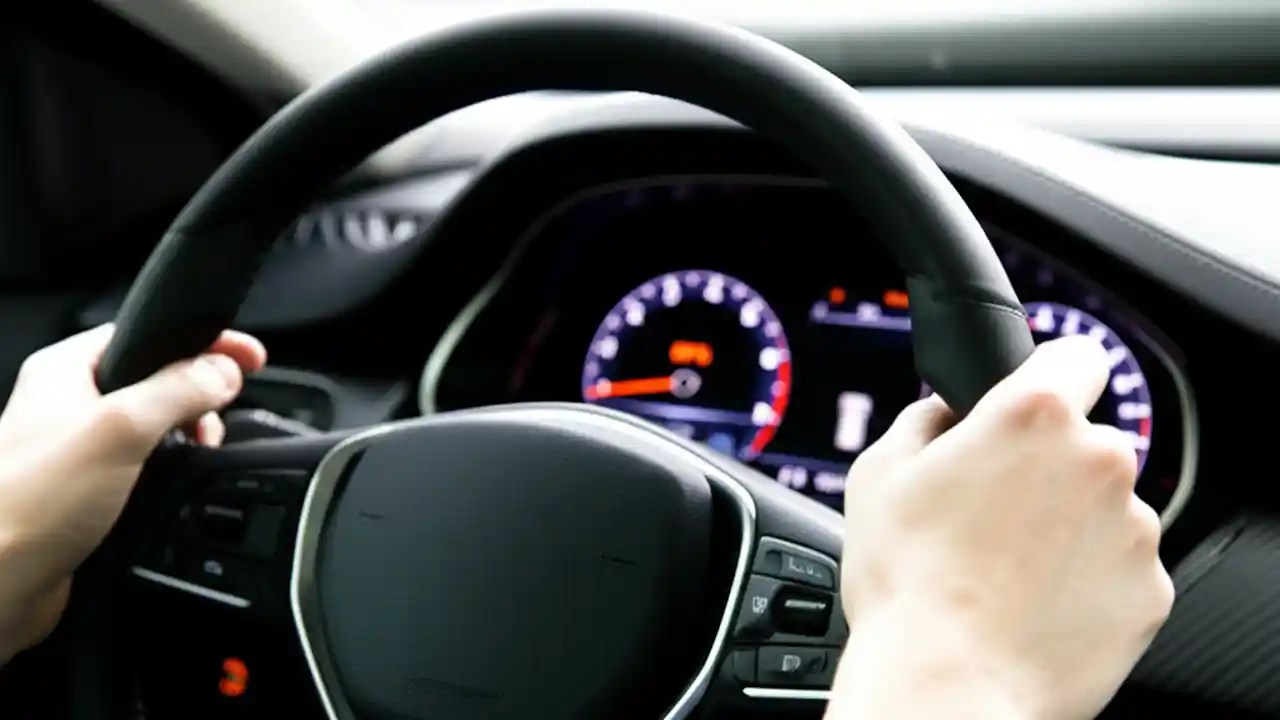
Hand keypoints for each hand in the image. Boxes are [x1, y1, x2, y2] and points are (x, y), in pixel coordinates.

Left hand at [0, 325, 265, 661]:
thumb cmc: (29, 505)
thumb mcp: (120, 430)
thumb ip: (178, 390)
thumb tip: (222, 369)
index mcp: (65, 370)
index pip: (147, 333)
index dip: (201, 342)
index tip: (246, 357)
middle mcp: (68, 402)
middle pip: (157, 377)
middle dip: (200, 394)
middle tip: (220, 418)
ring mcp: (78, 446)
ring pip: (155, 422)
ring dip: (189, 433)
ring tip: (201, 452)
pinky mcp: (89, 487)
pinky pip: (146, 462)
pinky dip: (172, 466)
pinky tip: (180, 481)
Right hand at [826, 337, 1173, 719]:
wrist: (947, 684)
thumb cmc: (907, 583)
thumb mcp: (879, 474)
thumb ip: (923, 421)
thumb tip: (944, 414)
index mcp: (1033, 417)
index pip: (1076, 356)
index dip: (1048, 378)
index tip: (1031, 407)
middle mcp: (1099, 462)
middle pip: (1086, 443)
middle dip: (1047, 469)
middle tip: (992, 513)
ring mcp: (1133, 529)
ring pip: (1104, 509)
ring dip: (1067, 527)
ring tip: (1007, 572)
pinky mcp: (1149, 591)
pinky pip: (1119, 569)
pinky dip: (1086, 581)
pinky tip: (1033, 604)